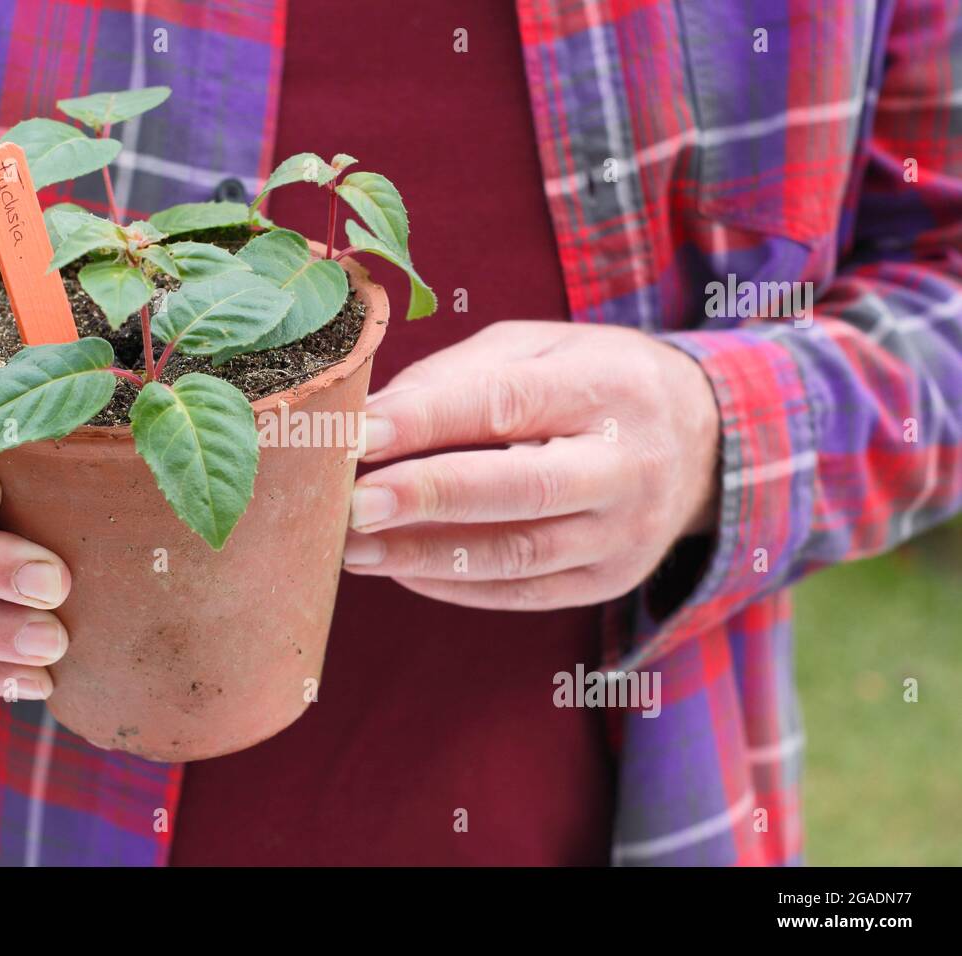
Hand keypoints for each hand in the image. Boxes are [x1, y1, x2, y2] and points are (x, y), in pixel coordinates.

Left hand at [342, 321, 720, 610]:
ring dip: (425, 555)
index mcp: (607, 386)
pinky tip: (400, 569)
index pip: (507, 403)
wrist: (701, 441)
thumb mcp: (537, 348)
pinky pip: (522, 592)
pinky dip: (453, 585)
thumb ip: (456, 377)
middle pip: (522, 488)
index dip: (428, 420)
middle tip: (352, 504)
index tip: (358, 433)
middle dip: (428, 497)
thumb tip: (370, 420)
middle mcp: (628, 464)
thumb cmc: (589, 381)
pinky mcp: (611, 580)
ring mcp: (625, 532)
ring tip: (353, 548)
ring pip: (518, 554)